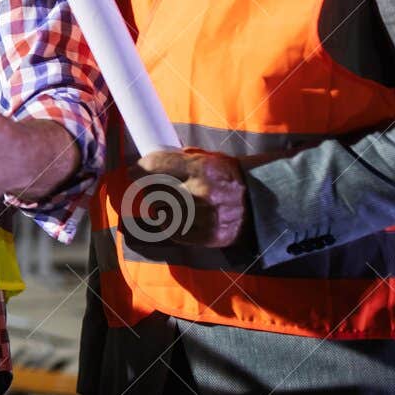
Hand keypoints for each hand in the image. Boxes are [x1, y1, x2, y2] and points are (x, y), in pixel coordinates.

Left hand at [125, 148, 245, 247]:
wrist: (260, 203)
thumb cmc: (230, 177)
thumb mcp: (210, 157)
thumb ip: (181, 158)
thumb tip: (151, 160)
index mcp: (202, 168)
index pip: (156, 166)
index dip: (141, 168)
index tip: (134, 170)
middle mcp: (202, 194)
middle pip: (155, 190)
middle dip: (152, 186)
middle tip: (155, 184)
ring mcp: (204, 217)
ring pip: (161, 212)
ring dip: (162, 207)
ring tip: (174, 200)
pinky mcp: (207, 236)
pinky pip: (173, 231)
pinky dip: (172, 224)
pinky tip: (181, 216)